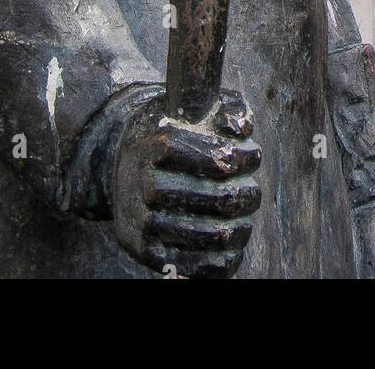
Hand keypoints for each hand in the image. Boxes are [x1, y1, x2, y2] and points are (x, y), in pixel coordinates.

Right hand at [111, 89, 260, 278]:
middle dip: (246, 195)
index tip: (249, 158)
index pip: (215, 157)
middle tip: (252, 193)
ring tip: (244, 219)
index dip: (242, 159)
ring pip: (209, 234)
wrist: (122, 166)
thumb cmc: (170, 132)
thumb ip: (228, 109)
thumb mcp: (195, 108)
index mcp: (158, 142)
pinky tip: (230, 248)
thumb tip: (242, 129)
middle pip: (217, 198)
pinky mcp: (143, 250)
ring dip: (239, 228)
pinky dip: (219, 261)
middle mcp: (146, 182)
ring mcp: (143, 219)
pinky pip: (191, 266)